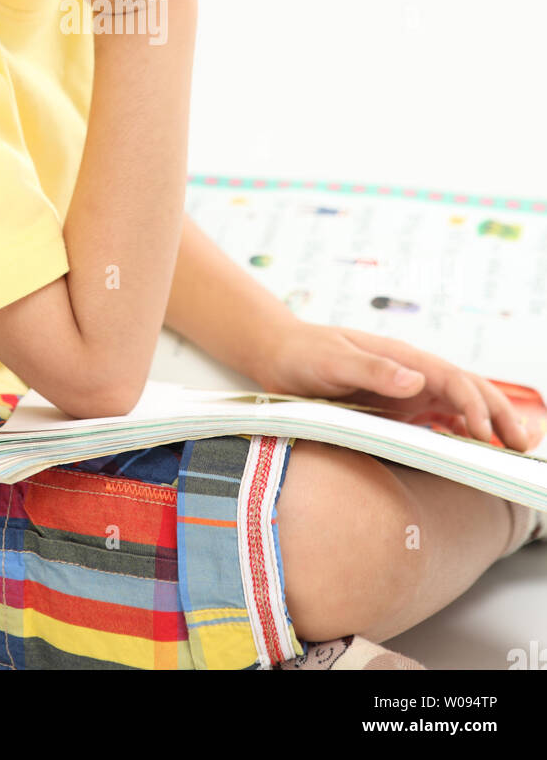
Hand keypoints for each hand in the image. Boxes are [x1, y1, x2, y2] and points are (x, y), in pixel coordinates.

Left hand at [261, 320, 537, 451]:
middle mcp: (412, 374)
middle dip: (499, 414)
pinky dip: (465, 434)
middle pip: (469, 390)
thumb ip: (371, 368)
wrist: (282, 355)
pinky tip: (480, 450)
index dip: (474, 406)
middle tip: (523, 445)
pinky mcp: (400, 409)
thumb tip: (416, 379)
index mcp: (402, 357)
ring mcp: (409, 392)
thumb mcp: (332, 359)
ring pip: (461, 406)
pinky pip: (441, 420)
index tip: (485, 434)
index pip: (452, 380)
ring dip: (490, 424)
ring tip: (516, 448)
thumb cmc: (305, 354)